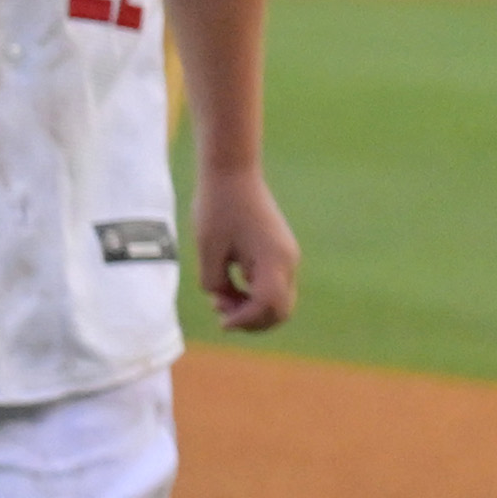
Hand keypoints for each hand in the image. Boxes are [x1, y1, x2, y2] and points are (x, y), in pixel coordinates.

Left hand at [196, 168, 297, 333]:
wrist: (233, 174)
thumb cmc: (218, 207)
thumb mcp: (208, 251)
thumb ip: (215, 283)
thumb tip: (223, 300)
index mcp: (273, 260)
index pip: (268, 305)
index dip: (245, 320)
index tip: (221, 323)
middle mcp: (288, 261)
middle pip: (281, 310)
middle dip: (252, 320)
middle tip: (221, 313)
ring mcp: (287, 257)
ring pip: (279, 300)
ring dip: (253, 309)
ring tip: (221, 300)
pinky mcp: (280, 252)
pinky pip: (274, 285)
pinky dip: (255, 295)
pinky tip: (231, 288)